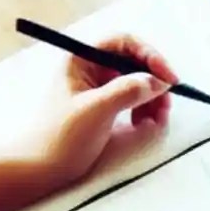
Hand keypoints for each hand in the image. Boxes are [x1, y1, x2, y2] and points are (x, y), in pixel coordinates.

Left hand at [18, 35, 178, 187]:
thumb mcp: (97, 110)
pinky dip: (146, 110)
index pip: (124, 43)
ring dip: (153, 98)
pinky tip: (145, 124)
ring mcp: (99, 88)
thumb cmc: (60, 136)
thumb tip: (158, 82)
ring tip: (157, 118)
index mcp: (82, 59)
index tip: (167, 77)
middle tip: (166, 101)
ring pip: (137, 82)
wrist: (41, 167)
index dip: (149, 55)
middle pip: (134, 62)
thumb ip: (128, 91)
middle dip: (154, 80)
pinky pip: (134, 100)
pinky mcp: (106, 107)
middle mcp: (92, 69)